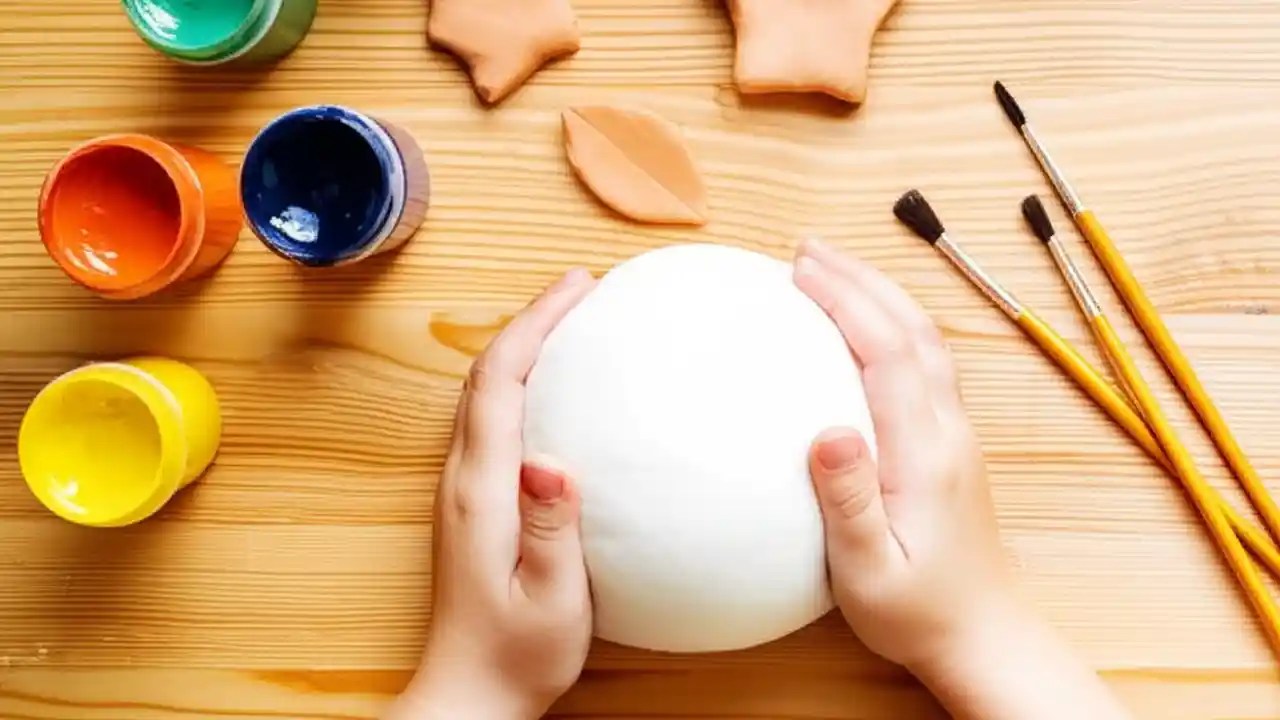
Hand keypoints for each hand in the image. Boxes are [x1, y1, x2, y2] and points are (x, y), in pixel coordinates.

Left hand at [386, 269, 596, 719]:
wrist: (468, 693)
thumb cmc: (516, 655)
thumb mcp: (551, 603)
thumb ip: (552, 532)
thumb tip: (553, 462)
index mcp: (482, 492)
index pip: (499, 383)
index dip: (535, 325)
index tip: (579, 287)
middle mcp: (462, 479)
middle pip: (486, 374)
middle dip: (531, 320)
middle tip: (584, 288)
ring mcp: (463, 489)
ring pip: (485, 393)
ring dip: (523, 346)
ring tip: (574, 323)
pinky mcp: (474, 502)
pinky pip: (493, 419)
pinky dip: (521, 382)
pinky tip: (559, 388)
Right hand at [794, 240, 1130, 719]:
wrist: (984, 635)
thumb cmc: (918, 612)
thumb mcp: (869, 572)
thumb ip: (848, 502)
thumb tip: (827, 431)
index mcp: (925, 453)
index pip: (889, 354)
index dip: (847, 301)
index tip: (801, 270)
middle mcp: (947, 431)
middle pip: (912, 330)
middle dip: (861, 278)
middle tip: (806, 248)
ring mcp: (954, 434)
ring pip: (924, 340)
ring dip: (879, 295)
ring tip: (829, 268)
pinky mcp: (949, 444)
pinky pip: (922, 363)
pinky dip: (888, 326)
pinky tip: (858, 327)